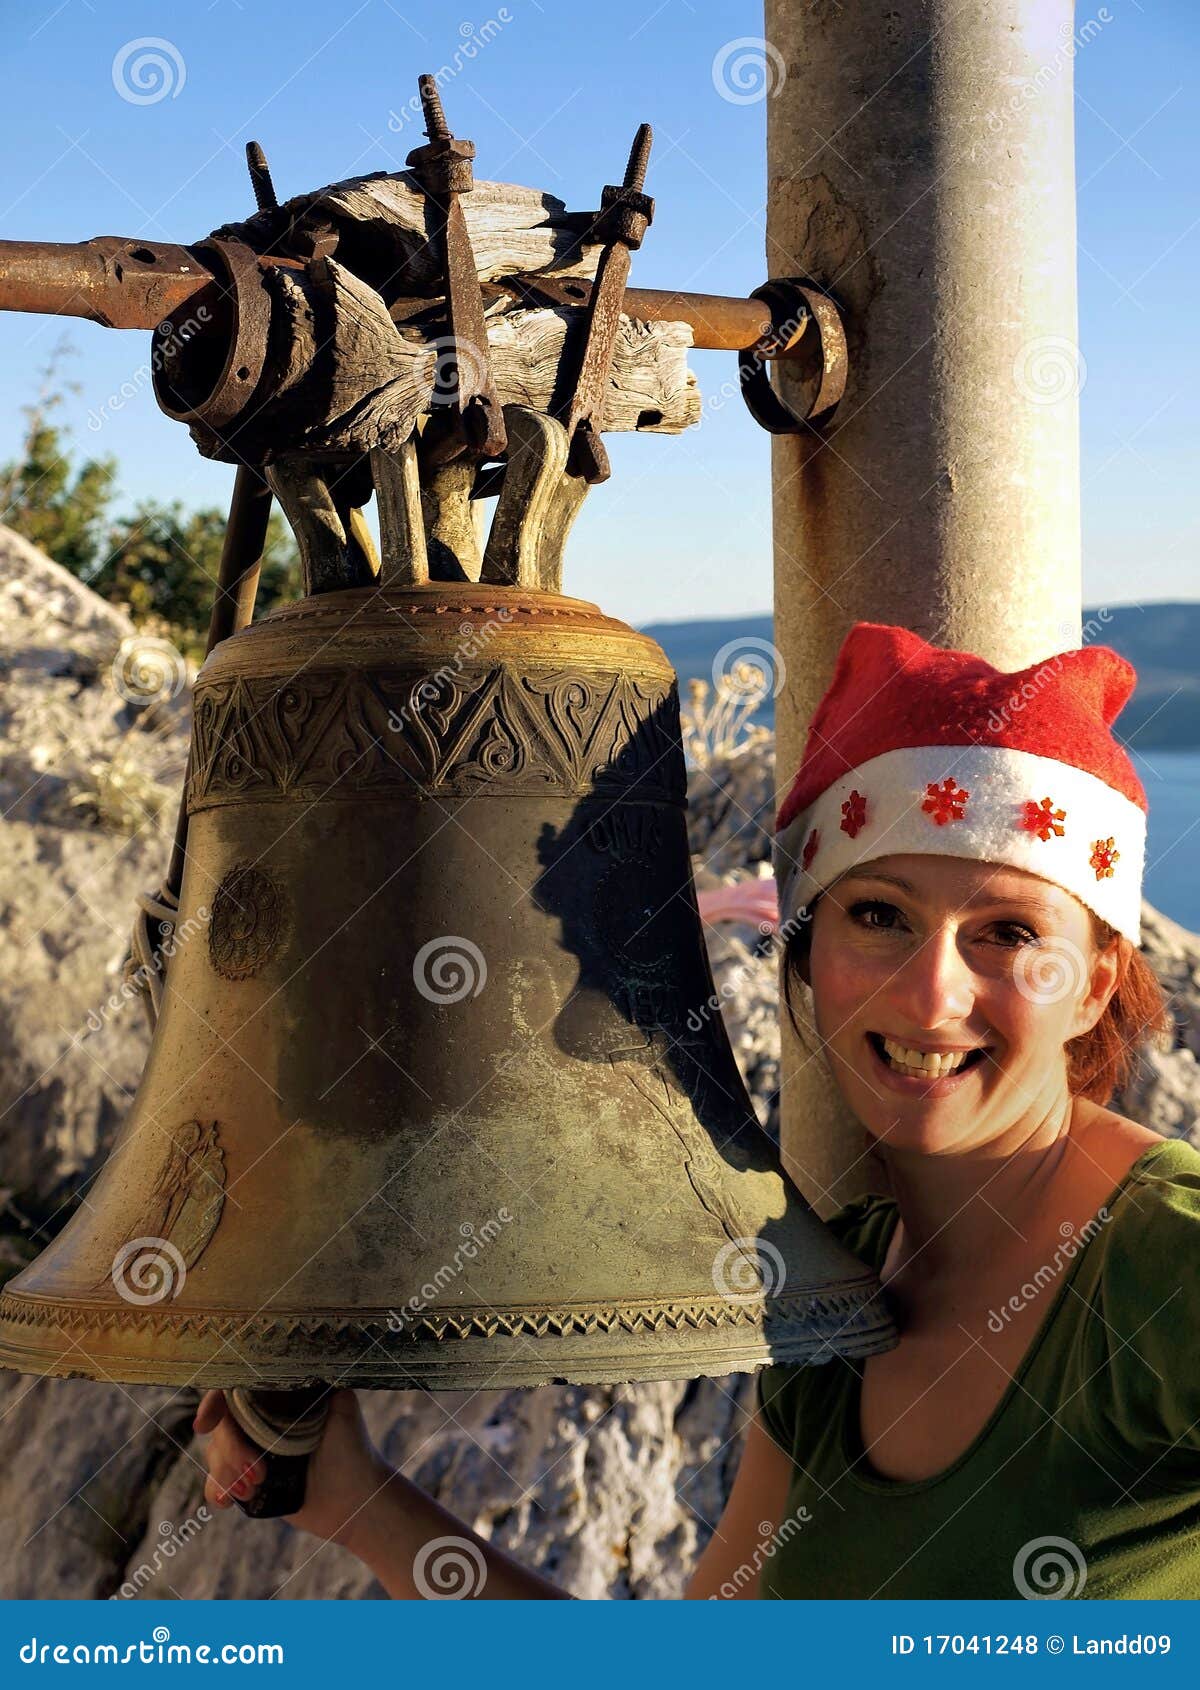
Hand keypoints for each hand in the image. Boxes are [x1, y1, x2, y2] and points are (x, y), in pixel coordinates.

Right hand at [193, 1387, 392, 1547]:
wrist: (355, 1502)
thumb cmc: (354, 1450)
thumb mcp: (343, 1409)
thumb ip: (325, 1382)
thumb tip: (312, 1352)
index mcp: (280, 1399)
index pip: (236, 1391)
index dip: (215, 1402)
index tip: (205, 1423)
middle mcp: (263, 1421)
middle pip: (224, 1425)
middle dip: (231, 1450)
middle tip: (259, 1472)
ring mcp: (254, 1451)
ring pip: (216, 1453)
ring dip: (226, 1473)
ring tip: (254, 1489)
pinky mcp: (250, 1481)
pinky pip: (218, 1482)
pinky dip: (217, 1490)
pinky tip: (226, 1502)